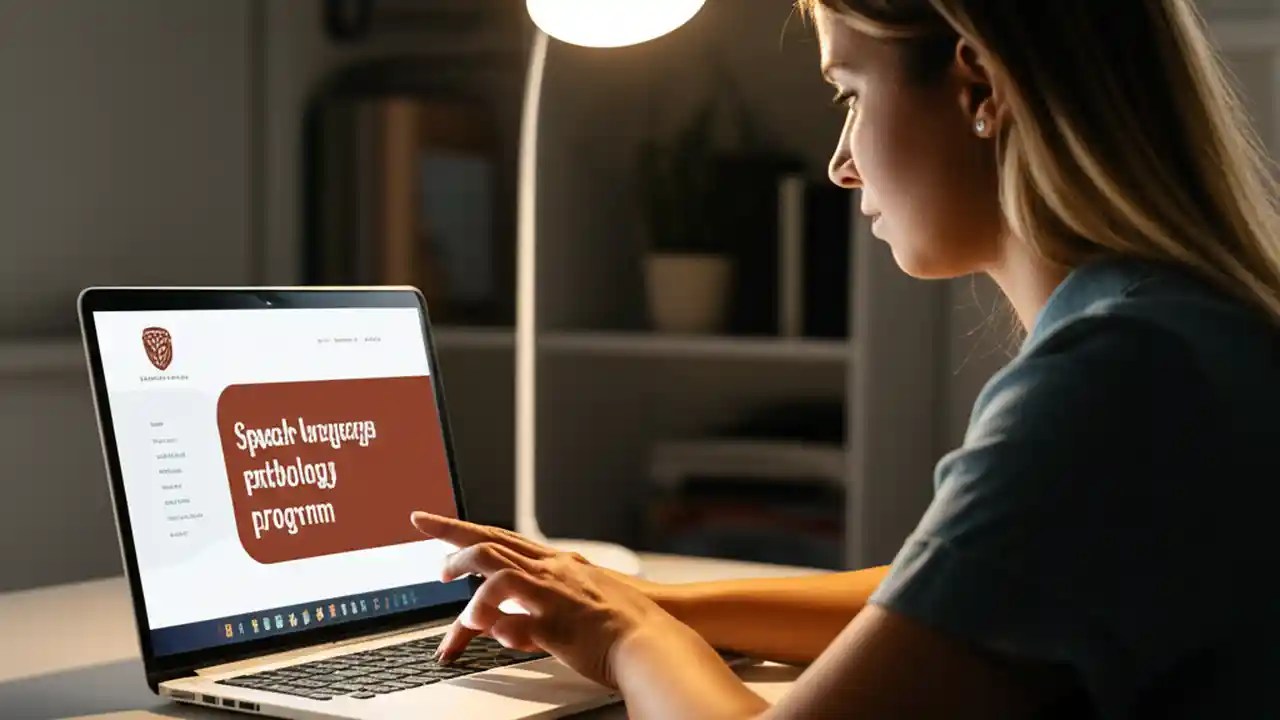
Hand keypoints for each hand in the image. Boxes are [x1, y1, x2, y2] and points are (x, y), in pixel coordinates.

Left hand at [409, 511, 683, 687]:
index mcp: (557, 564)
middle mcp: (551, 570)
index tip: (427, 521)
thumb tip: (507, 625)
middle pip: (490, 543)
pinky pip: (512, 614)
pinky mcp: (555, 620)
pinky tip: (484, 631)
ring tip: (455, 605)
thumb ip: (541, 607)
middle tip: (431, 556)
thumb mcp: (579, 604)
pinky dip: (492, 620)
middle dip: (452, 540)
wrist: (657, 634)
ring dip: (468, 579)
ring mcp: (552, 592)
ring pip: (495, 567)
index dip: (460, 528)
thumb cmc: (625, 623)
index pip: (501, 536)